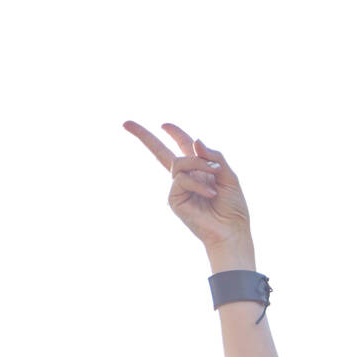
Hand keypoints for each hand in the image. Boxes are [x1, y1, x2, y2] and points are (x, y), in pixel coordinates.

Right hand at [122, 120, 252, 251]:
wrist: (231, 230)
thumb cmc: (233, 206)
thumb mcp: (228, 176)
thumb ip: (214, 157)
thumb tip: (195, 140)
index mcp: (199, 170)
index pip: (184, 147)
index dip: (175, 134)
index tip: (165, 125)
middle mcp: (186, 177)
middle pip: (160, 153)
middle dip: (144, 136)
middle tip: (126, 123)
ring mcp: (178, 188)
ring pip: (179, 162)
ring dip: (199, 164)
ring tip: (216, 177)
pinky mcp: (174, 199)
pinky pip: (182, 179)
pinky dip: (198, 183)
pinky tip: (211, 193)